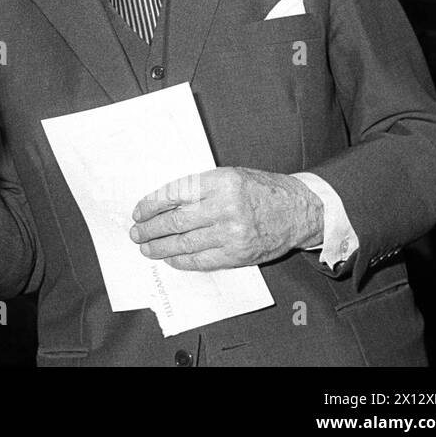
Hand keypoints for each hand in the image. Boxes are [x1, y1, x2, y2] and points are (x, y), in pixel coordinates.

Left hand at [130, 166, 323, 270]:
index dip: (151, 205)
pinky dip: (182, 260)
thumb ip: (200, 187)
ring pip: (185, 243)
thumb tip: (164, 203)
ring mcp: (232, 233)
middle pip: (175, 221)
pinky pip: (202, 260)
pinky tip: (170, 258)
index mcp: (220, 181)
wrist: (299, 211)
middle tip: (136, 233)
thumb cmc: (262, 190)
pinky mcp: (238, 254)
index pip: (174, 194)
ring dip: (160, 247)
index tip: (139, 211)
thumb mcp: (230, 176)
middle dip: (150, 229)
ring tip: (146, 248)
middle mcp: (225, 207)